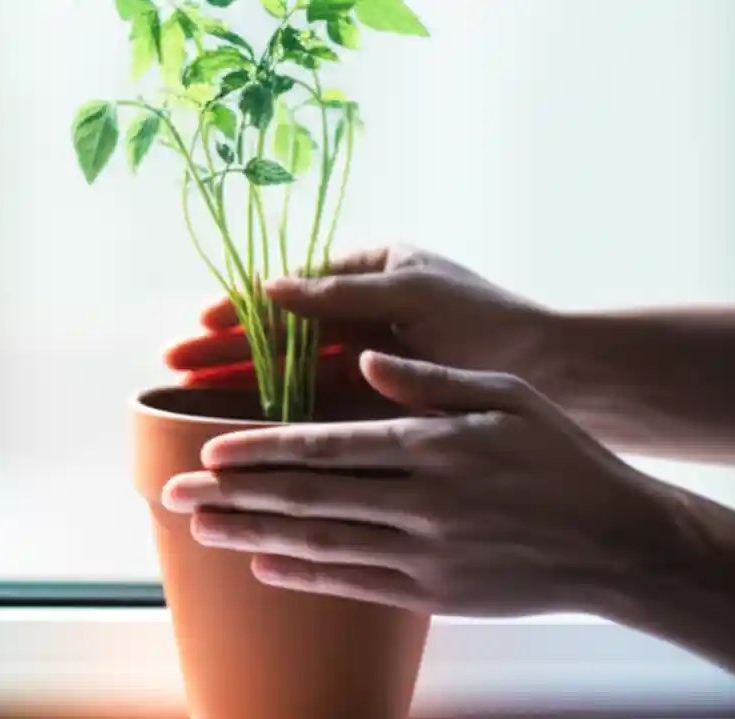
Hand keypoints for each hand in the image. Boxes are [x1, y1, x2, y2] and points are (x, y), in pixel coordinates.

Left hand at [161, 351, 692, 617]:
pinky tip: (263, 567)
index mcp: (433, 446)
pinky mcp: (434, 594)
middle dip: (233, 494)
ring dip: (252, 536)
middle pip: (307, 498)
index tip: (210, 447)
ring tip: (200, 527)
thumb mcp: (506, 396)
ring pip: (320, 544)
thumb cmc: (561, 457)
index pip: (326, 446)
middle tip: (175, 491)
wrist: (618, 544)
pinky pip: (354, 586)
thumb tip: (361, 362)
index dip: (261, 449)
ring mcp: (427, 555)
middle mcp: (422, 504)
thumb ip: (428, 380)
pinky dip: (303, 576)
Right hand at [164, 246, 560, 399]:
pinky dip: (280, 416)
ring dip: (243, 385)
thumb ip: (341, 293)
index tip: (200, 325)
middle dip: (228, 350)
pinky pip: (319, 406)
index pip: (292, 289)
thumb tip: (269, 288)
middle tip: (174, 366)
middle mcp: (363, 317)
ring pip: (292, 373)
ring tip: (191, 399)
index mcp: (372, 273)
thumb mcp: (413, 293)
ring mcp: (369, 362)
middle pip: (281, 334)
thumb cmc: (489, 320)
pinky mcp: (380, 404)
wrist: (560, 374)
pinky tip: (244, 428)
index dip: (244, 308)